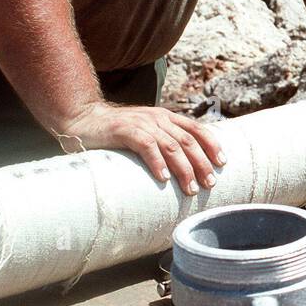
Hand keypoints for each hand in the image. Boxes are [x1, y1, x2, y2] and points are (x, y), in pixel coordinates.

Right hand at [54, 102, 225, 192]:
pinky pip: (146, 146)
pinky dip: (157, 162)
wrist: (83, 119)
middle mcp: (158, 118)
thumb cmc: (116, 133)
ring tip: (190, 188)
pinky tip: (163, 178)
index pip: (197, 129)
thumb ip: (163, 143)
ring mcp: (142, 123)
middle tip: (209, 184)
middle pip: (188, 141)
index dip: (212, 145)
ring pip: (171, 145)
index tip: (223, 163)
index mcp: (166, 118)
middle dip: (201, 163)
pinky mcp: (124, 130)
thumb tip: (184, 168)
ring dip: (183, 168)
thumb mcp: (145, 133)